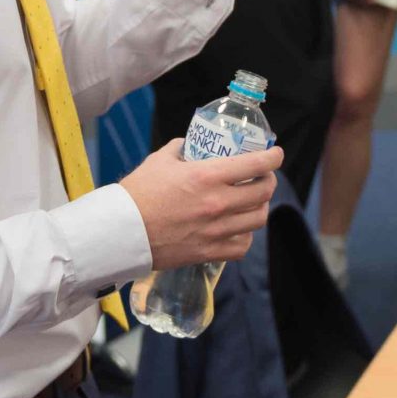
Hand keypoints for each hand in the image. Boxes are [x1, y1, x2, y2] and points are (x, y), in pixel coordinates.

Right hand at [119, 138, 283, 268]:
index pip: (256, 164)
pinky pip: (242, 245)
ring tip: (253, 202)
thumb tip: (192, 146)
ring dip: (260, 207)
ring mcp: (215, 230)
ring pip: (258, 218)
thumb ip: (182, 149)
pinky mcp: (208, 252)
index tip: (275, 154)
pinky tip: (238, 228)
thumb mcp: (160, 160)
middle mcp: (217, 203)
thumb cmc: (137, 193)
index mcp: (207, 176)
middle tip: (263, 176)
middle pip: (264, 191)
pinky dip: (245, 235)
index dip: (273, 157)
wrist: (121, 231)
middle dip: (269, 180)